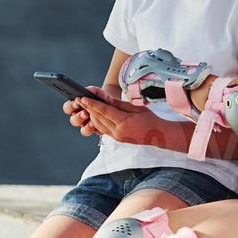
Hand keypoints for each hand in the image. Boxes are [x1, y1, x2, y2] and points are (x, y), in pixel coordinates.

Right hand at [62, 85, 116, 134]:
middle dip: (78, 117)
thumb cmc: (101, 97)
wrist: (113, 104)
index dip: (71, 106)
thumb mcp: (96, 92)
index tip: (77, 102)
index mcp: (76, 107)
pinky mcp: (94, 130)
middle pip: (73, 120)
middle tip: (85, 113)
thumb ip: (91, 90)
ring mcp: (86, 125)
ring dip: (86, 126)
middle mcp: (79, 117)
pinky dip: (93, 129)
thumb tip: (87, 91)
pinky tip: (97, 125)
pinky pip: (90, 132)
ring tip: (92, 122)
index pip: (68, 107)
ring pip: (81, 129)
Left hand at [77, 95, 191, 150]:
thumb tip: (104, 98)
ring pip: (99, 125)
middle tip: (79, 99)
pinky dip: (97, 122)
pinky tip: (92, 115)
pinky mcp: (117, 139)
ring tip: (83, 106)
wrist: (159, 135)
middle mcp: (118, 132)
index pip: (104, 111)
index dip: (92, 104)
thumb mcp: (135, 108)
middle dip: (88, 108)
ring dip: (90, 115)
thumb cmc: (150, 119)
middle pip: (99, 118)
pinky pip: (103, 130)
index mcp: (124, 122)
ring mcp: (117, 137)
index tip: (83, 98)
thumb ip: (118, 104)